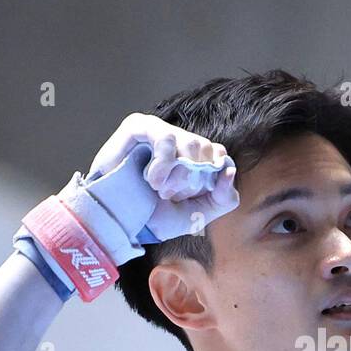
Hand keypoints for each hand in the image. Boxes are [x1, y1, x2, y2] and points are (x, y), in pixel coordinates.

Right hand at [87, 113, 238, 241]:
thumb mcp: (198, 215)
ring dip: (178, 174)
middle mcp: (180, 143)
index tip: (192, 196)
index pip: (219, 155)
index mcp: (194, 160)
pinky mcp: (139, 127)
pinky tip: (152, 178)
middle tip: (170, 195)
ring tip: (158, 188)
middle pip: (206, 149)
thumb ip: (224, 198)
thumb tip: (230, 169)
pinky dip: (164, 162)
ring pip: (191, 143)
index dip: (212, 177)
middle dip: (192, 180)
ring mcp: (160, 132)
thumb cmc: (155, 217)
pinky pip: (165, 137)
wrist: (120, 222)